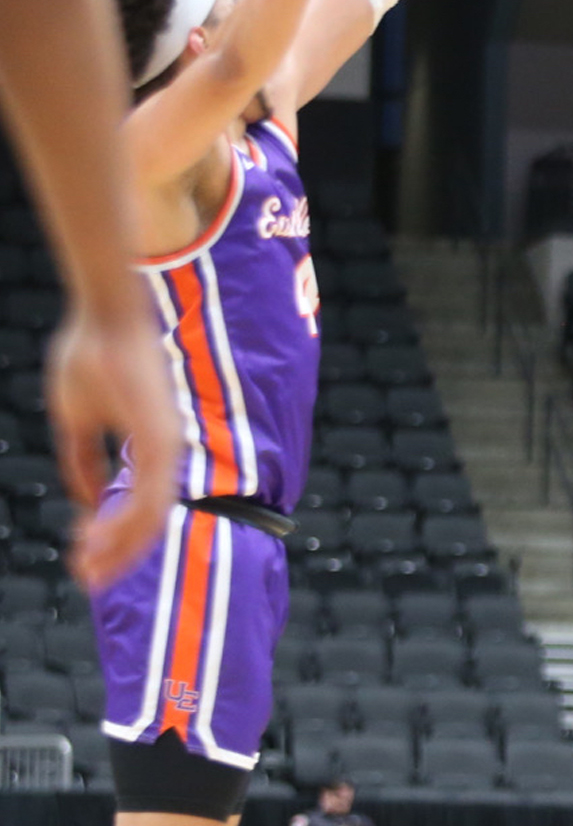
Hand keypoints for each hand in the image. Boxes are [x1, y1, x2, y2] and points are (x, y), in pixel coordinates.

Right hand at [44, 303, 183, 590]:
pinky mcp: (164, 440)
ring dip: (118, 547)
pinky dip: (123, 525)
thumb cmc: (91, 357)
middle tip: (87, 578)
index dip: (115, 537)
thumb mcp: (78, 420)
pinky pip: (150, 497)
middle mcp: (169, 451)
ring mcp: (170, 446)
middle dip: (118, 554)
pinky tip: (94, 538)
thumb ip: (83, 461)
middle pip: (151, 522)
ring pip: (152, 518)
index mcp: (154, 446)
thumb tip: (87, 501)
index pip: (141, 507)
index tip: (83, 556)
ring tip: (86, 567)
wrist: (105, 318)